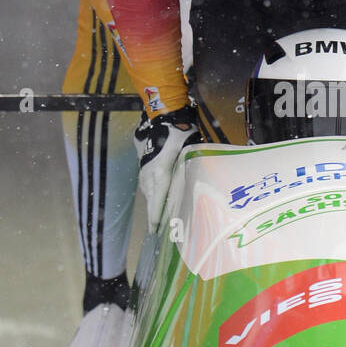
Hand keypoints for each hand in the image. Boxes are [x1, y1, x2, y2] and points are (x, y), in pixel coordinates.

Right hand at [134, 110, 201, 232]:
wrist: (163, 116)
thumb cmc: (180, 134)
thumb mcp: (190, 151)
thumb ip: (192, 169)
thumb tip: (201, 184)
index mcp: (160, 174)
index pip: (157, 201)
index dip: (155, 217)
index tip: (154, 230)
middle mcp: (149, 174)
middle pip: (151, 200)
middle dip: (154, 214)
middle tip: (158, 230)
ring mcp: (144, 169)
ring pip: (148, 192)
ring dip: (153, 203)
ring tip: (159, 217)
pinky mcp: (144, 165)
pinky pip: (147, 184)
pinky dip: (152, 193)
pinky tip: (158, 196)